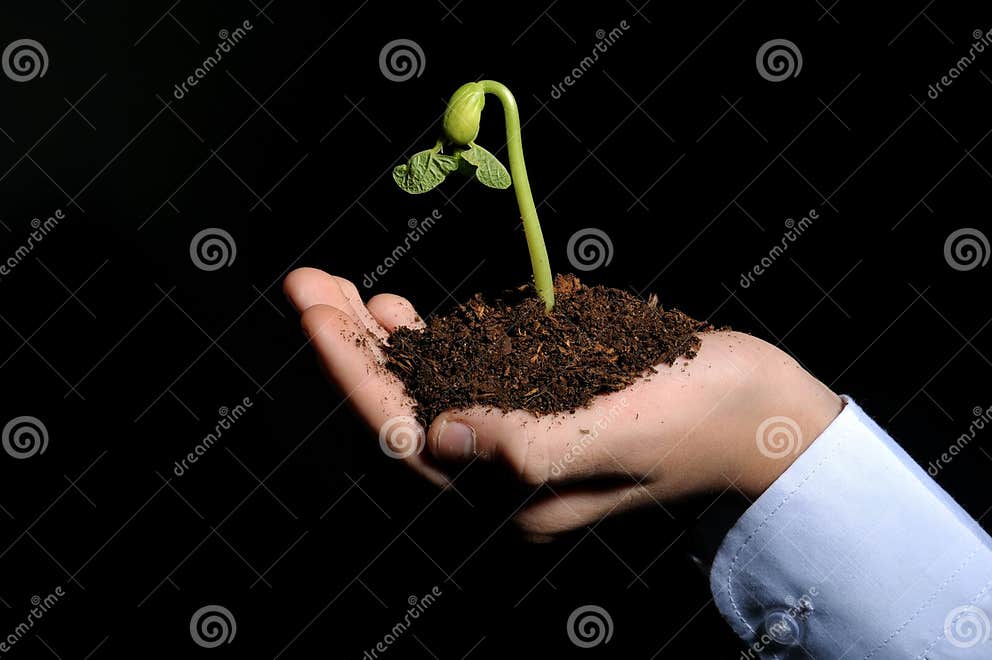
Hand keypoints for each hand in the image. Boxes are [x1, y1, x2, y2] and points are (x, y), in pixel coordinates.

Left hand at [284, 268, 842, 538]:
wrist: (765, 410)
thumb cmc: (706, 416)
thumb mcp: (622, 428)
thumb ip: (531, 442)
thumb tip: (440, 433)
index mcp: (518, 493)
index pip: (409, 431)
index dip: (354, 369)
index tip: (314, 309)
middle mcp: (507, 475)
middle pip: (404, 409)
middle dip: (349, 347)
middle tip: (303, 283)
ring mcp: (521, 440)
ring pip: (427, 390)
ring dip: (376, 341)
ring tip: (334, 289)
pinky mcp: (538, 406)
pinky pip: (465, 376)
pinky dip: (429, 341)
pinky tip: (401, 311)